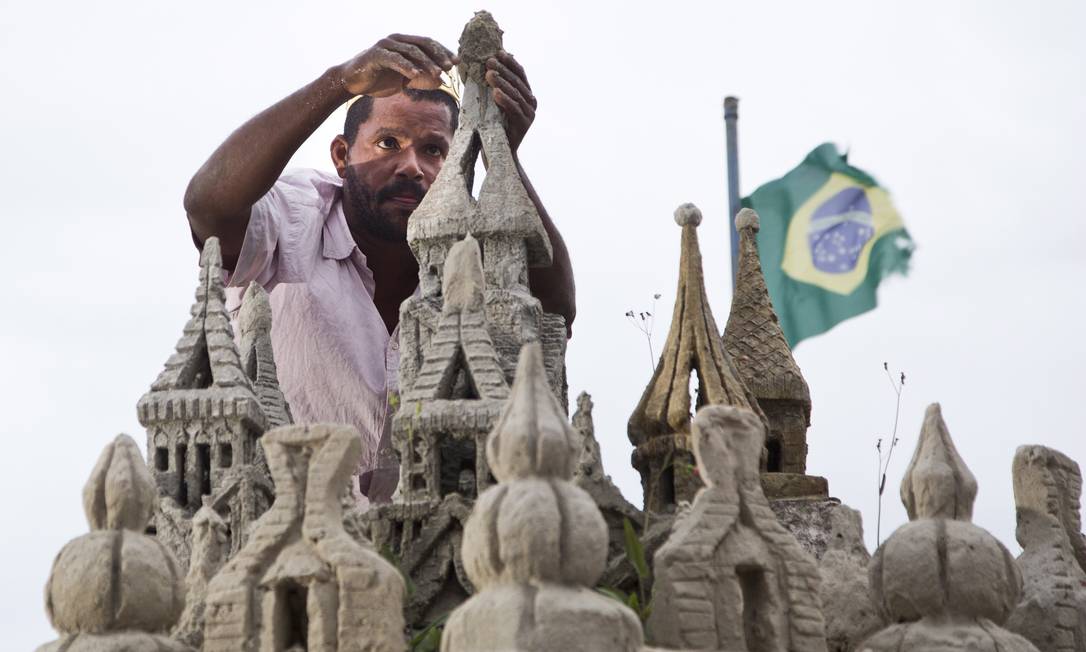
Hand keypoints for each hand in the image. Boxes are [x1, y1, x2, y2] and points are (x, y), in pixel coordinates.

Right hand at [338, 34, 457, 97]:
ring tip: (438, 73)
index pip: (429, 44)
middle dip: (438, 55)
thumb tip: (441, 82)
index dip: (443, 52)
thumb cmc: (379, 79)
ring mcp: (386, 45)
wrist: (353, 83)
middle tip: (450, 67)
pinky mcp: (376, 54)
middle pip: (423, 44)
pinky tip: (416, 75)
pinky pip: (394, 59)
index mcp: (405, 43)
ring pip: (411, 51)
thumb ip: (421, 79)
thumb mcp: (404, 80)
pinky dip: (407, 66)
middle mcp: (397, 40)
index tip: (457, 63)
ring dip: (426, 62)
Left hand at [485, 51, 535, 150]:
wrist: (499, 152)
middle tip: (490, 61)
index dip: (510, 63)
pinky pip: (514, 109)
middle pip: (518, 82)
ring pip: (515, 94)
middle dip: (503, 70)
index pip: (520, 74)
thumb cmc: (494, 126)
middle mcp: (531, 104)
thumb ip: (496, 87)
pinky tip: (495, 93)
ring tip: (489, 74)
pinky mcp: (524, 125)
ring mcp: (529, 115)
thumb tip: (486, 67)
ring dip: (502, 82)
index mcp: (527, 95)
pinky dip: (504, 100)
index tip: (498, 52)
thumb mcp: (495, 103)